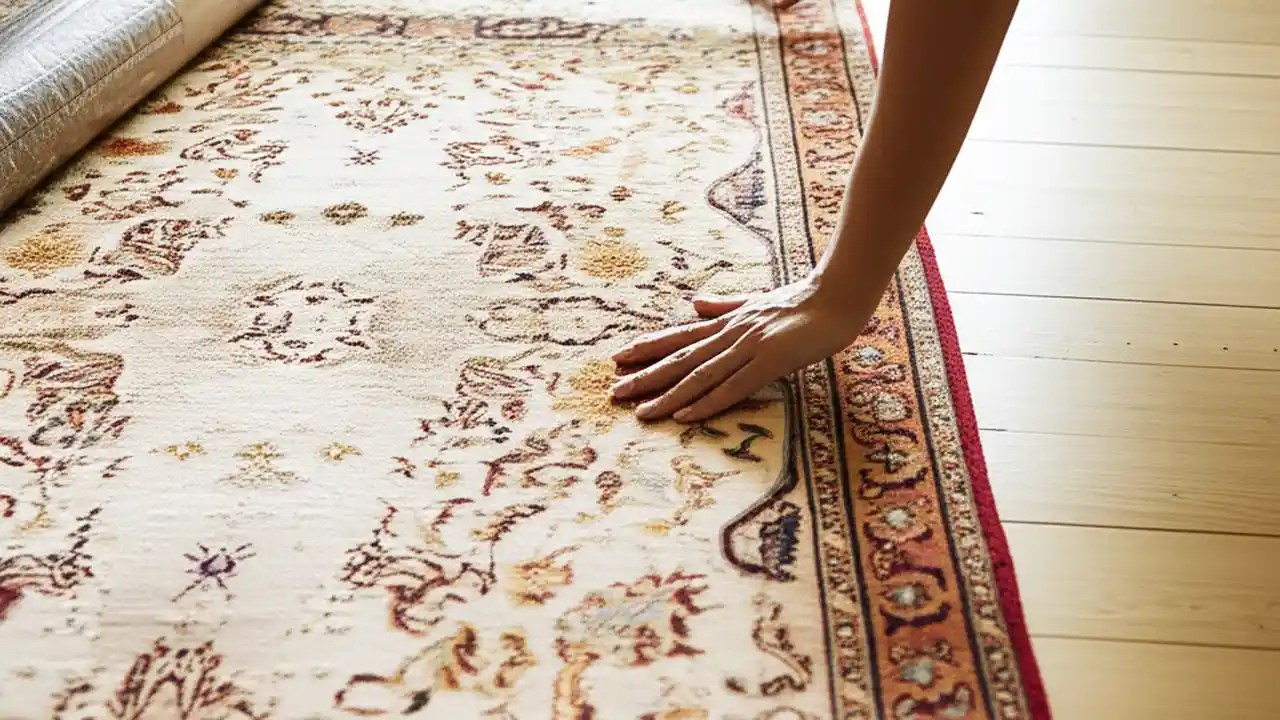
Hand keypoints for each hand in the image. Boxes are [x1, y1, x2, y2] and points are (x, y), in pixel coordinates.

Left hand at [611, 276, 873, 422]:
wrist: (837, 296)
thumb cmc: (803, 301)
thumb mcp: (757, 301)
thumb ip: (725, 305)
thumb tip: (693, 303)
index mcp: (728, 322)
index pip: (679, 337)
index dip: (648, 347)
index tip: (619, 358)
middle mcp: (731, 334)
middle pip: (680, 358)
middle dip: (646, 376)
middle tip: (615, 392)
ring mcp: (749, 347)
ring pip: (700, 375)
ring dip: (668, 395)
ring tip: (641, 412)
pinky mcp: (770, 361)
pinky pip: (733, 387)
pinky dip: (708, 402)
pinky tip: (685, 414)